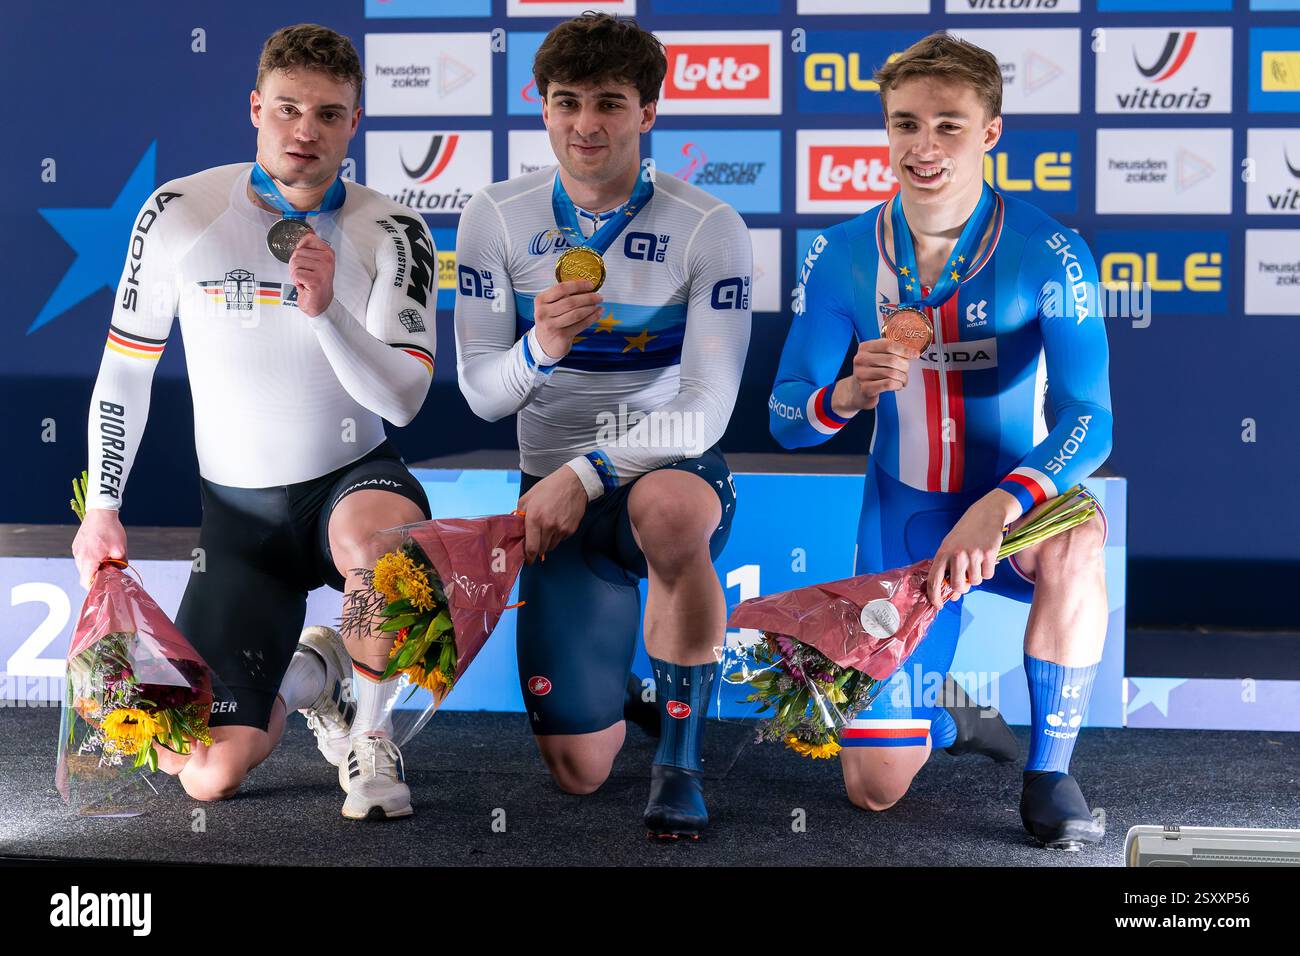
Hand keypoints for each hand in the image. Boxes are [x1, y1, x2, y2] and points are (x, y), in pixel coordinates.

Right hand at [72, 509, 127, 588]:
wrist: (101, 511)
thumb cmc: (111, 530)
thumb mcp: (121, 549)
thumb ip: (120, 564)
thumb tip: (119, 571)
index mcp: (89, 559)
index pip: (86, 582)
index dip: (94, 587)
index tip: (104, 585)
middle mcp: (79, 556)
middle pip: (85, 575)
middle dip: (97, 575)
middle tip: (109, 569)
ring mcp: (76, 550)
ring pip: (83, 566)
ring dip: (94, 566)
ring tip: (105, 557)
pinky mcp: (76, 545)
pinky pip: (82, 557)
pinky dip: (90, 558)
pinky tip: (100, 550)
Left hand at [289, 232, 335, 316]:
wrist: (319, 301)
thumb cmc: (315, 282)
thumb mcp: (315, 261)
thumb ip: (311, 247)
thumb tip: (308, 232)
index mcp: (328, 252)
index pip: (308, 238)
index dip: (300, 249)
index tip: (306, 260)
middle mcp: (327, 260)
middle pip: (297, 252)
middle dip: (295, 264)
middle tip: (304, 273)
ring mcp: (323, 270)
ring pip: (295, 263)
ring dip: (295, 273)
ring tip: (305, 279)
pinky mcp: (316, 280)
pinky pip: (296, 274)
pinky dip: (296, 281)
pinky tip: (305, 285)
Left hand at [516, 466, 587, 563]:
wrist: (573, 483)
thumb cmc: (549, 488)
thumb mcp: (527, 498)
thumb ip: (519, 515)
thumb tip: (515, 529)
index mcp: (534, 518)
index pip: (530, 548)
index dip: (528, 558)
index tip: (526, 560)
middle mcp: (548, 526)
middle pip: (541, 550)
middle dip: (536, 548)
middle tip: (535, 540)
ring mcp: (561, 529)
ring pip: (551, 546)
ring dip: (547, 542)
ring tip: (547, 527)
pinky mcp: (570, 529)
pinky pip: (561, 540)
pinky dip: (557, 536)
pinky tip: (557, 522)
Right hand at [532, 279, 602, 359]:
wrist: (546, 343)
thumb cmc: (551, 320)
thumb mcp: (551, 306)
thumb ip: (564, 296)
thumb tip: (586, 288)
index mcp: (541, 300)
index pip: (561, 288)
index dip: (578, 285)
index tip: (590, 285)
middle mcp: (543, 312)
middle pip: (570, 302)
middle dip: (588, 298)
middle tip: (598, 297)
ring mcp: (551, 325)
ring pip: (576, 314)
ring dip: (590, 308)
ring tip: (597, 305)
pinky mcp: (561, 335)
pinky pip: (580, 325)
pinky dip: (591, 318)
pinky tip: (597, 314)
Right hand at [832, 338, 919, 414]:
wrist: (856, 391)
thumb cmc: (871, 372)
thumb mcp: (877, 357)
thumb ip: (891, 352)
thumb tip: (912, 352)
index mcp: (865, 348)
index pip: (888, 345)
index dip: (904, 349)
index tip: (914, 354)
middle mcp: (861, 359)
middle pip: (892, 359)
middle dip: (904, 366)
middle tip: (906, 371)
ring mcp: (862, 374)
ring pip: (892, 373)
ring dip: (903, 378)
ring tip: (903, 380)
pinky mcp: (866, 388)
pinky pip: (888, 384)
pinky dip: (898, 385)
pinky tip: (897, 386)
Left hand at [928, 491, 1018, 607]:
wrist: (985, 514)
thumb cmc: (965, 533)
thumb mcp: (950, 547)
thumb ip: (948, 569)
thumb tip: (952, 596)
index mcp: (942, 553)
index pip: (934, 580)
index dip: (935, 596)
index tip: (939, 605)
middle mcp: (956, 554)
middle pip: (958, 586)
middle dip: (962, 587)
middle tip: (965, 579)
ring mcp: (973, 554)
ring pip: (975, 582)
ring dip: (977, 576)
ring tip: (976, 561)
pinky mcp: (988, 554)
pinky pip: (988, 575)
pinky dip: (988, 571)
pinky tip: (986, 558)